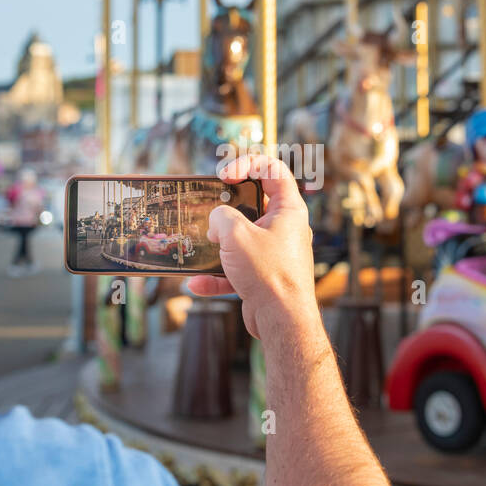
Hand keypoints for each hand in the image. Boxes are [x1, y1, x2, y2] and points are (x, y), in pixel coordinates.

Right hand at [187, 154, 320, 340]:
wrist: (282, 321)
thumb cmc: (268, 272)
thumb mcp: (236, 234)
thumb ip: (221, 217)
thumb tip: (217, 222)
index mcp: (289, 210)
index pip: (272, 170)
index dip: (247, 164)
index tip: (224, 176)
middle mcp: (285, 229)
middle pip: (254, 205)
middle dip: (228, 209)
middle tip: (212, 212)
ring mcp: (274, 254)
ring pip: (242, 239)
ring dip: (220, 244)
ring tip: (206, 246)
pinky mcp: (263, 277)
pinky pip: (236, 270)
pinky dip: (217, 276)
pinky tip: (196, 284)